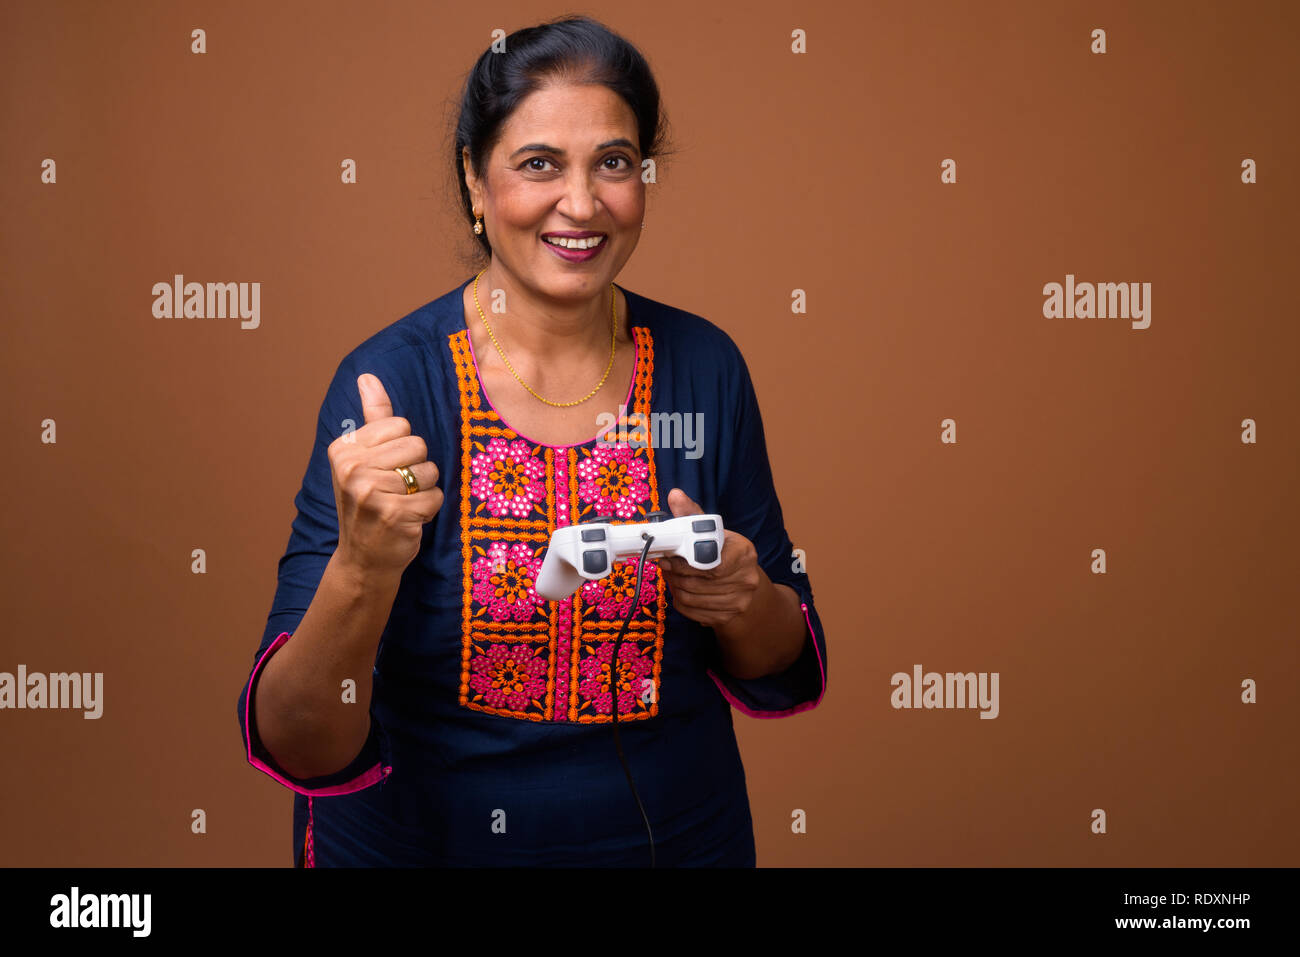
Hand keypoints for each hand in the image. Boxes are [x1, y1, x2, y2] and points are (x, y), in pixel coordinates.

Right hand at [329, 374, 443, 578]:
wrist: (363, 559)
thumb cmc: (369, 503)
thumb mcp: (363, 459)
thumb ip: (372, 417)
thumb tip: (367, 377)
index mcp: (344, 449)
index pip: (401, 425)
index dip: (403, 449)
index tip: (384, 471)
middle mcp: (351, 468)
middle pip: (418, 445)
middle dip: (416, 469)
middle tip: (395, 491)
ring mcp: (370, 493)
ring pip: (430, 471)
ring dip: (424, 491)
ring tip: (401, 505)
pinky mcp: (393, 514)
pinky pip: (435, 497)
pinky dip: (429, 510)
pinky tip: (408, 520)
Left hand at [653, 488, 760, 629]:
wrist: (751, 590)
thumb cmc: (730, 557)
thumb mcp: (717, 533)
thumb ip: (694, 515)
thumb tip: (675, 495)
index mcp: (744, 552)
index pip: (710, 563)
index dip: (684, 562)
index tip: (668, 556)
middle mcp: (746, 578)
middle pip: (697, 581)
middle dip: (674, 573)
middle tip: (664, 565)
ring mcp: (738, 601)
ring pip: (691, 597)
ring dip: (674, 586)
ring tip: (671, 576)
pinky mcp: (727, 617)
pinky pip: (692, 611)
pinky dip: (680, 601)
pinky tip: (680, 590)